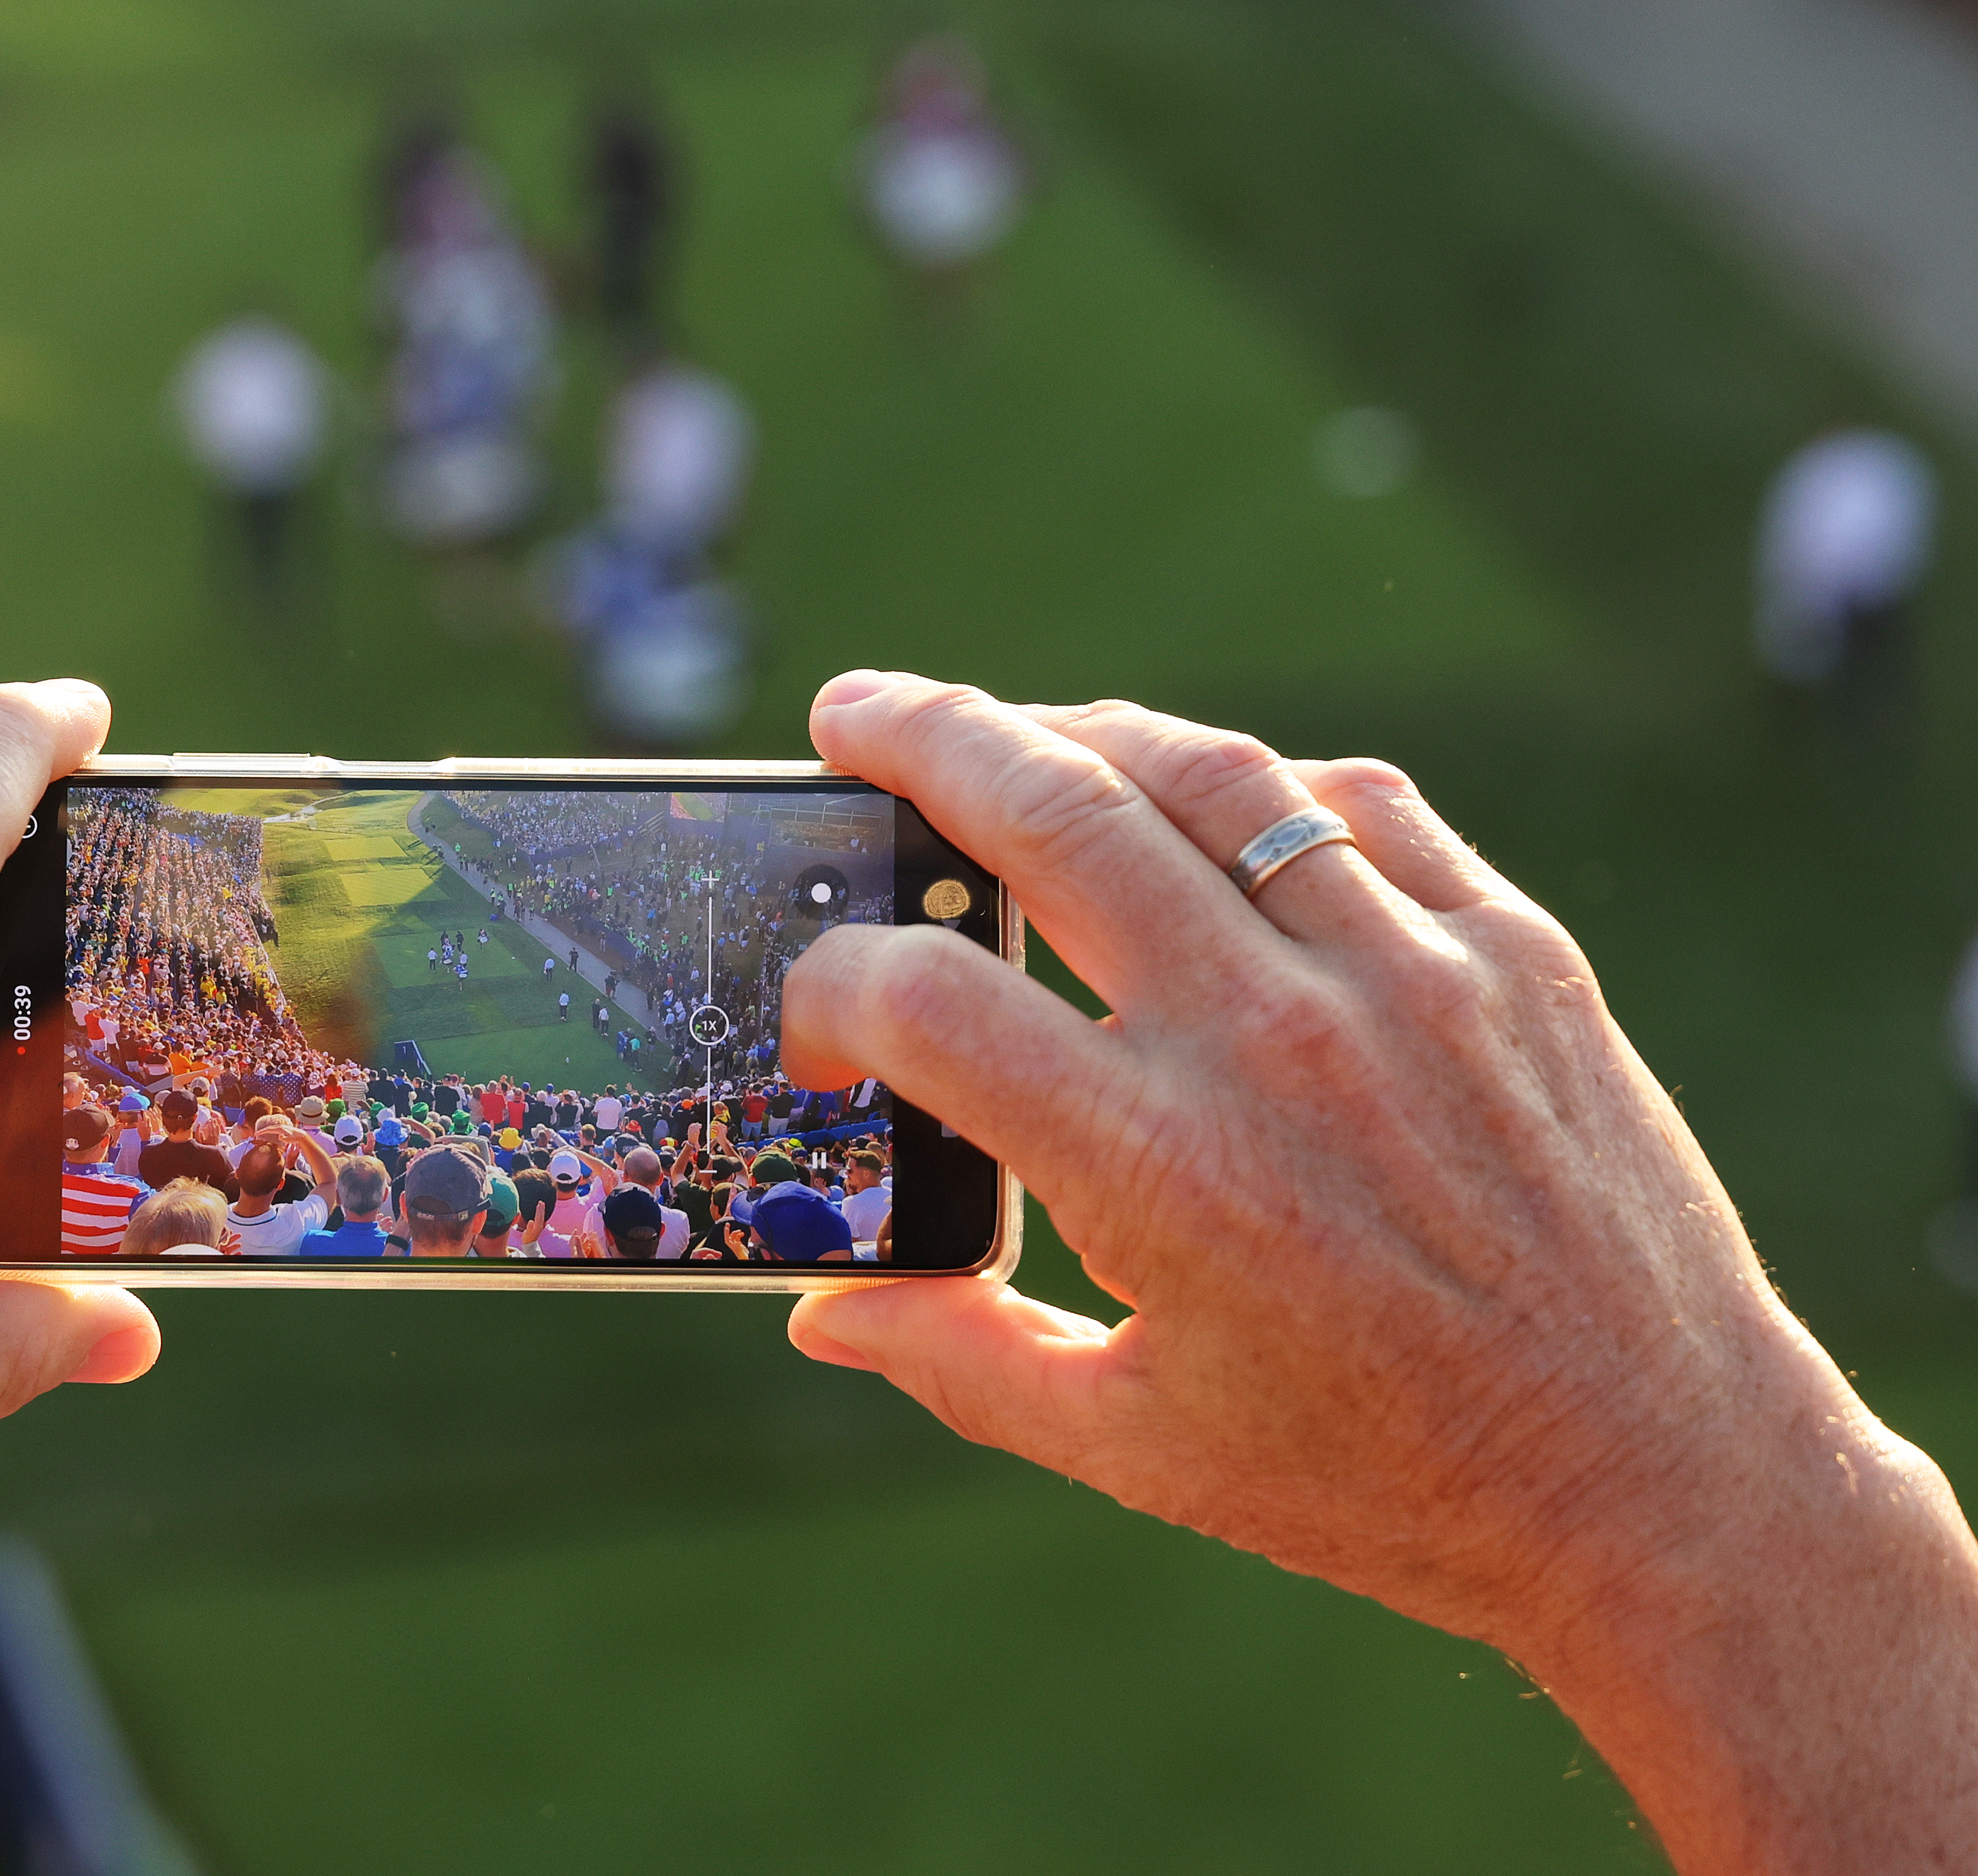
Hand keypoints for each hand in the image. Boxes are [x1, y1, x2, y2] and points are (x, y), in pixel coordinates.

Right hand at [778, 674, 1977, 1872]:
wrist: (1665, 1487)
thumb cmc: (1387, 1484)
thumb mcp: (1141, 1448)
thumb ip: (962, 1359)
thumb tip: (821, 1314)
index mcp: (1156, 1171)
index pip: (924, 997)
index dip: (830, 988)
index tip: (822, 1021)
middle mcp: (1273, 1042)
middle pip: (1048, 806)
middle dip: (917, 737)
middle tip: (848, 715)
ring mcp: (1408, 977)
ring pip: (1205, 769)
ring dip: (1077, 727)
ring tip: (1011, 731)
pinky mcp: (1517, 956)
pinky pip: (1363, 804)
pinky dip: (1261, 784)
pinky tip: (1209, 802)